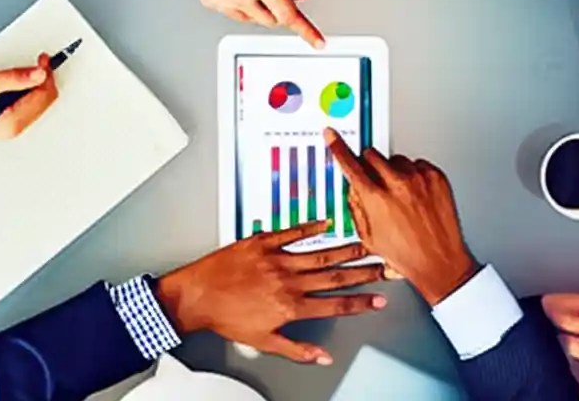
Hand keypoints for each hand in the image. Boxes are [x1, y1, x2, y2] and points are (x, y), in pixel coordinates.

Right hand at [0, 54, 59, 139]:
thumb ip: (13, 79)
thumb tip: (39, 74)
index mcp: (12, 121)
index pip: (44, 95)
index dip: (46, 74)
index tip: (42, 59)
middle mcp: (14, 127)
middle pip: (44, 100)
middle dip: (43, 78)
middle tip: (37, 61)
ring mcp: (10, 126)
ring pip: (37, 102)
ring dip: (34, 83)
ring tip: (21, 71)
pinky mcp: (6, 121)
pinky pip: (26, 104)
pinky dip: (25, 90)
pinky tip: (13, 82)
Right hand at [144, 0, 323, 47]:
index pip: (288, 15)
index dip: (306, 29)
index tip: (316, 40)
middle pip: (271, 20)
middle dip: (279, 8)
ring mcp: (223, 1)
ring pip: (252, 19)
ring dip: (259, 8)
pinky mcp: (210, 1)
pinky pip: (234, 12)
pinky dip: (241, 5)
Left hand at [156, 220, 385, 364]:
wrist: (195, 296)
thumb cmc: (225, 318)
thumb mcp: (263, 341)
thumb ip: (297, 349)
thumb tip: (322, 357)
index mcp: (291, 307)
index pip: (335, 305)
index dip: (360, 302)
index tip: (379, 299)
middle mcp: (288, 281)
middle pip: (334, 276)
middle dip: (363, 272)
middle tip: (383, 267)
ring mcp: (276, 259)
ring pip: (319, 253)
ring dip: (344, 249)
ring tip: (364, 244)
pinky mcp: (262, 242)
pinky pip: (291, 231)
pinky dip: (310, 226)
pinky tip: (326, 222)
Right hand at [324, 129, 476, 305]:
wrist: (439, 261)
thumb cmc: (407, 254)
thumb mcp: (369, 236)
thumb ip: (357, 206)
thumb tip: (354, 188)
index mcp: (376, 199)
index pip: (351, 165)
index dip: (338, 147)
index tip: (333, 135)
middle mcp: (397, 184)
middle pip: (372, 156)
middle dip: (369, 166)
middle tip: (377, 183)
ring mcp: (419, 179)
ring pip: (396, 159)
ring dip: (394, 171)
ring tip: (402, 195)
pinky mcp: (436, 177)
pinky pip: (418, 164)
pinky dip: (415, 175)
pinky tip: (416, 195)